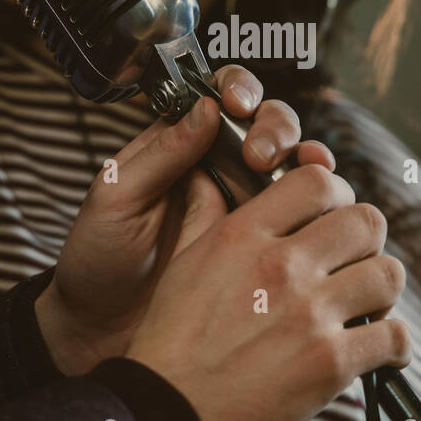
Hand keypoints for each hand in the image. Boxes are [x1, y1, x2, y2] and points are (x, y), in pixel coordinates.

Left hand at [37, 65, 335, 375]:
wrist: (101, 329)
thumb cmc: (96, 260)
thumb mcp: (115, 199)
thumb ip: (161, 155)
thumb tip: (205, 107)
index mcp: (177, 145)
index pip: (218, 98)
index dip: (239, 90)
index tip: (237, 105)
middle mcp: (215, 167)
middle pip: (265, 125)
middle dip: (276, 128)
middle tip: (262, 155)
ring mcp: (241, 204)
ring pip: (289, 164)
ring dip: (307, 158)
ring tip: (311, 169)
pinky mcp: (259, 242)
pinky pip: (296, 215)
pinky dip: (318, 202)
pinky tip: (324, 203)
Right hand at [125, 163, 411, 420]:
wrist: (166, 412)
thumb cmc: (171, 341)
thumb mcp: (183, 261)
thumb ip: (208, 215)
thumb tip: (213, 175)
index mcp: (243, 235)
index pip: (318, 180)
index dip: (336, 195)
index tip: (332, 218)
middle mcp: (280, 266)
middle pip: (366, 221)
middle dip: (367, 242)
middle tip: (354, 264)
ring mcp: (308, 314)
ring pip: (388, 274)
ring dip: (382, 291)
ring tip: (367, 308)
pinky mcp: (329, 362)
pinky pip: (394, 337)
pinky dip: (395, 346)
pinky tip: (380, 352)